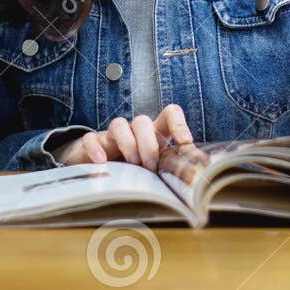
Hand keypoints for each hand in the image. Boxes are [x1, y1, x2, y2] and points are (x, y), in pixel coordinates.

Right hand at [57, 104, 193, 169]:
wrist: (101, 173)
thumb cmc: (136, 170)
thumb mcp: (157, 170)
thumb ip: (174, 169)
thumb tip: (197, 175)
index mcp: (154, 134)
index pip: (168, 114)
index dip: (178, 123)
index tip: (184, 141)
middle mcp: (133, 132)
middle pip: (142, 121)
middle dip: (148, 143)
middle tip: (151, 166)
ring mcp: (111, 136)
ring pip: (118, 124)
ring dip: (128, 143)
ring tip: (132, 164)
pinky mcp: (92, 144)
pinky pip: (91, 138)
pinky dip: (96, 149)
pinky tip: (102, 162)